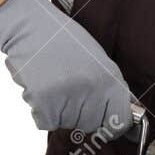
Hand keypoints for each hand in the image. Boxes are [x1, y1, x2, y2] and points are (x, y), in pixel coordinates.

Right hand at [0, 0, 134, 136]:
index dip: (113, 127)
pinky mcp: (42, 100)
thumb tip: (124, 119)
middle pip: (91, 125)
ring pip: (67, 124)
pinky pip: (46, 123)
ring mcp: (66, 95)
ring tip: (55, 85)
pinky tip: (43, 89)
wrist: (31, 27)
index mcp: (109, 78)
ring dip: (60, 112)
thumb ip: (110, 89)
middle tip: (71, 92)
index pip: (119, 121)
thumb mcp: (99, 61)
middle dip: (81, 115)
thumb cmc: (66, 43)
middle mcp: (91, 89)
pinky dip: (42, 112)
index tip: (107, 126)